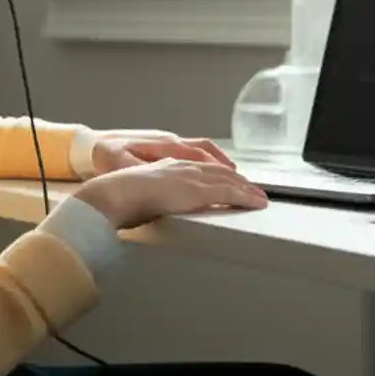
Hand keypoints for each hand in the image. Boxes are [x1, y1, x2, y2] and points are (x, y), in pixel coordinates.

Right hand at [75, 157, 267, 229]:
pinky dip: (246, 197)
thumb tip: (150, 209)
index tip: (231, 181)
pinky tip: (257, 203)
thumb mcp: (139, 194)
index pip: (201, 169)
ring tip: (260, 199)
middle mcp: (184, 167)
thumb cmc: (118, 198)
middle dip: (239, 182)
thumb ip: (151, 198)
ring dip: (247, 190)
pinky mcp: (198, 191)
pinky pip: (230, 193)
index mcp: (169, 166)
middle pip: (219, 173)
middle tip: (254, 190)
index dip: (219, 175)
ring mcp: (192, 177)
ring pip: (229, 182)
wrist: (113, 194)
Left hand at [92, 134, 235, 176]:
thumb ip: (144, 171)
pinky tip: (215, 170)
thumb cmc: (107, 155)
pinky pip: (196, 150)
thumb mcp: (122, 163)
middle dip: (230, 172)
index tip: (243, 190)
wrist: (94, 144)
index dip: (225, 175)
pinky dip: (211, 160)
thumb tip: (159, 179)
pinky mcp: (168, 147)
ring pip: (205, 151)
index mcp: (165, 146)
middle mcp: (172, 142)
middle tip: (250, 190)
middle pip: (209, 154)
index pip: (203, 158)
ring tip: (238, 180)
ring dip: (222, 164)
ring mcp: (171, 143)